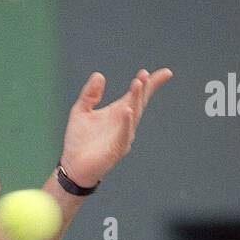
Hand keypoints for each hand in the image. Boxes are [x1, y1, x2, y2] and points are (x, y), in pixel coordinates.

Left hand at [60, 68, 172, 187]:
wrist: (73, 166)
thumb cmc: (79, 140)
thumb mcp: (81, 111)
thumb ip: (90, 94)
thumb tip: (99, 75)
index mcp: (118, 112)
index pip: (137, 95)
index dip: (150, 84)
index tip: (165, 73)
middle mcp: (124, 123)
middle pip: (138, 103)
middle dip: (143, 88)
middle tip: (144, 75)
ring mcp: (123, 136)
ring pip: (133, 115)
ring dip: (135, 100)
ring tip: (137, 84)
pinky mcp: (116, 149)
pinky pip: (123, 134)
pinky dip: (126, 123)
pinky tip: (127, 111)